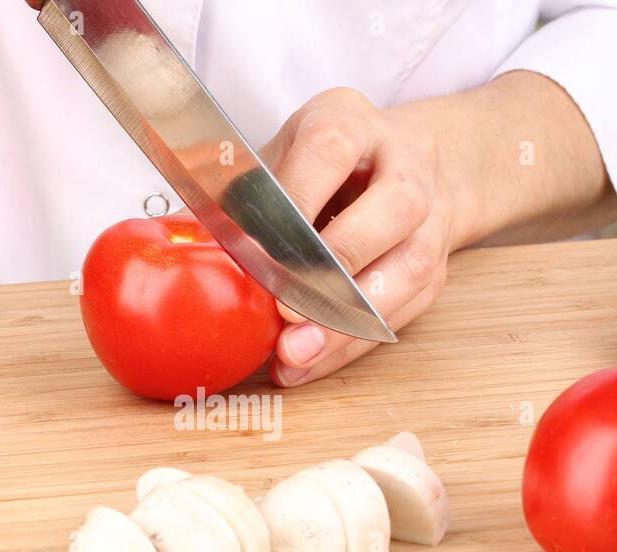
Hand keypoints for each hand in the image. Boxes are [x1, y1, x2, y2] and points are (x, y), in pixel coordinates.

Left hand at [259, 88, 457, 386]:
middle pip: (394, 208)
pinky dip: (349, 346)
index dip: (295, 201)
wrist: (403, 165)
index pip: (329, 151)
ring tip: (295, 354)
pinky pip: (401, 313)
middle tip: (285, 308)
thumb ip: (239, 195)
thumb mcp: (277, 157)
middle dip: (336, 265)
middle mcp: (404, 164)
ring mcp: (430, 218)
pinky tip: (307, 364)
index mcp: (352, 122)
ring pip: (409, 269)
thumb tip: (179, 238)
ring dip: (348, 320)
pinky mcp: (436, 270)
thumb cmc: (320, 166)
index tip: (256, 249)